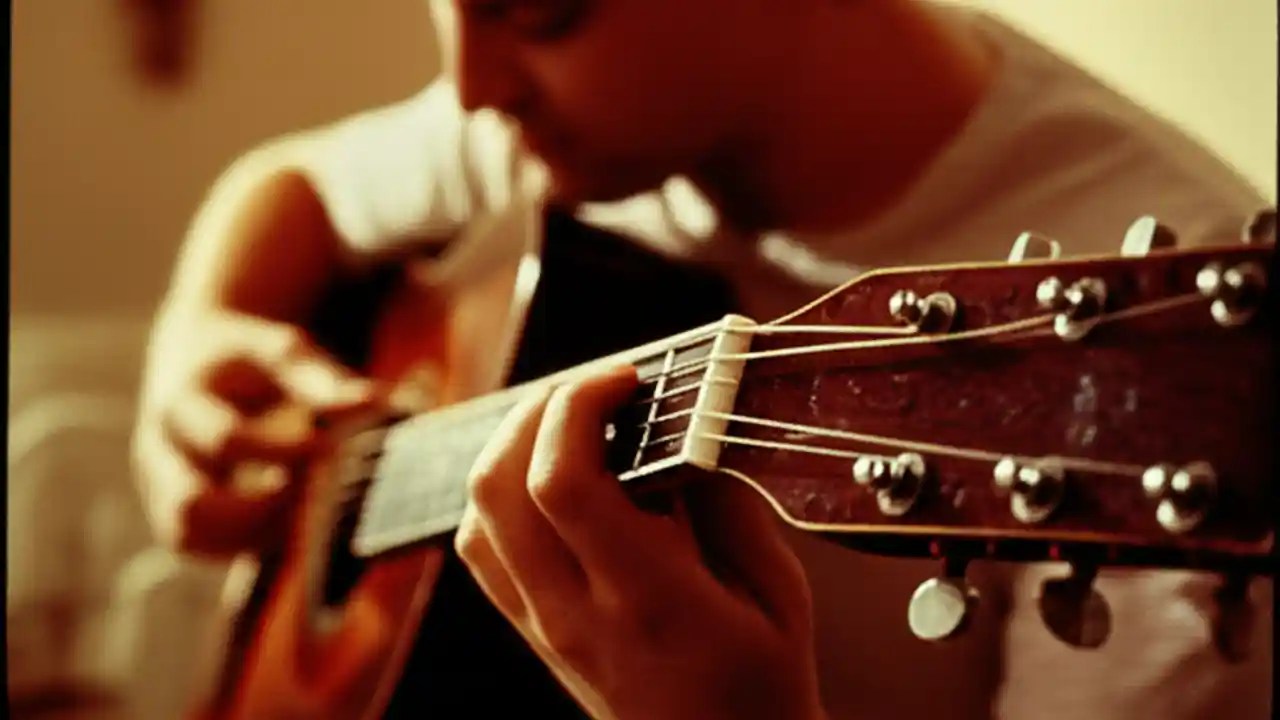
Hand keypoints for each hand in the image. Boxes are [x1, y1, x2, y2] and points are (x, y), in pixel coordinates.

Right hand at [132, 309, 383, 555]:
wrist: (190, 353)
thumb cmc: (247, 355)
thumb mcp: (279, 352)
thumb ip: (322, 379)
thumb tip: (374, 400)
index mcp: (183, 400)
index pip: (227, 441)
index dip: (283, 452)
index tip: (329, 447)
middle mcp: (159, 448)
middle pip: (190, 507)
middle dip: (260, 512)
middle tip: (312, 495)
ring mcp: (158, 484)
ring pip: (187, 536)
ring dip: (249, 536)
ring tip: (300, 510)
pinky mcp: (168, 507)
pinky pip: (196, 545)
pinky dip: (240, 543)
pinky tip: (283, 522)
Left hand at [456, 366, 826, 719]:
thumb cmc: (764, 690)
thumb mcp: (776, 593)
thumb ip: (727, 505)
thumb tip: (686, 429)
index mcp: (647, 599)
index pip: (565, 482)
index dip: (580, 406)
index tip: (626, 378)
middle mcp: (576, 614)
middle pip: (497, 487)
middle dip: (538, 410)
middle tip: (597, 387)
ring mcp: (544, 630)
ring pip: (476, 518)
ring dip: (511, 450)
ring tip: (572, 423)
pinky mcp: (534, 636)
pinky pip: (482, 552)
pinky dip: (499, 498)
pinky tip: (549, 479)